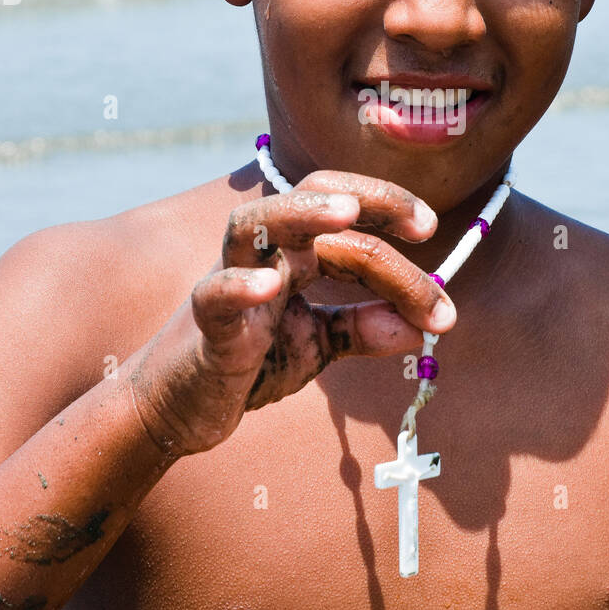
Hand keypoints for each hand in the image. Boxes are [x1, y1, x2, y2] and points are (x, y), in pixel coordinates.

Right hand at [128, 171, 455, 457]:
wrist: (176, 411)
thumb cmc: (246, 365)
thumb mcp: (317, 345)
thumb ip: (364, 329)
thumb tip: (426, 327)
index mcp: (294, 256)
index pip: (344, 211)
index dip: (388, 210)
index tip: (432, 229)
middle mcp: (263, 256)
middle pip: (309, 198)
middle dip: (368, 200)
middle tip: (424, 226)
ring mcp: (229, 284)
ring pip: (251, 224)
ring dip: (300, 214)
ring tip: (346, 213)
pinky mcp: (204, 327)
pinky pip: (214, 295)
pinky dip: (240, 286)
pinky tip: (270, 286)